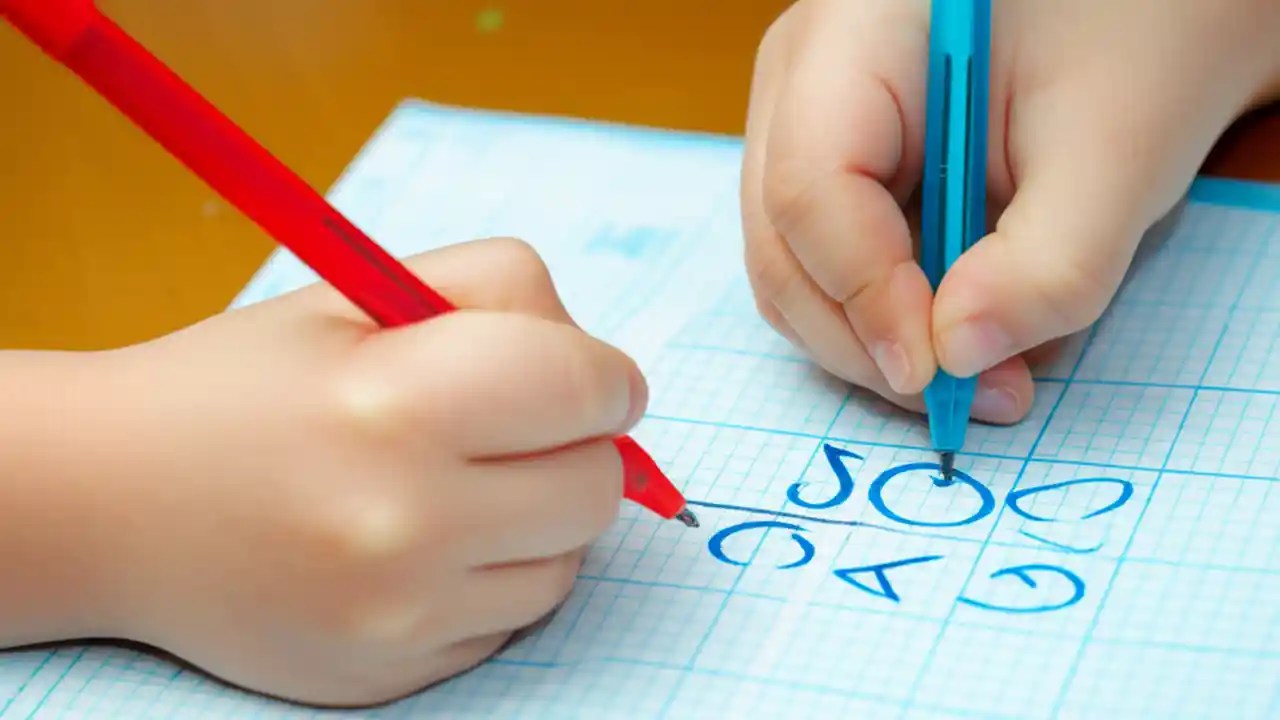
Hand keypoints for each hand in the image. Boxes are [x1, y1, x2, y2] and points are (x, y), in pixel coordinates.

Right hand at [94, 238, 643, 705]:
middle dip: (579, 445)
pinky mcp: (390, 673)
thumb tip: (609, 380)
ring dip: (539, 517)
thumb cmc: (247, 383)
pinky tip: (421, 542)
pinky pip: (512, 618)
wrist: (112, 502)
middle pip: (596, 485)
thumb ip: (506, 298)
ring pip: (567, 561)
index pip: (587, 388)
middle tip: (516, 427)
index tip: (587, 380)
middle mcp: (404, 520)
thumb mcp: (363, 294)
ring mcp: (399, 612)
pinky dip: (493, 575)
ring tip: (456, 483)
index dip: (605, 376)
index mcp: (396, 401)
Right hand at [742, 0, 1279, 419]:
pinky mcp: (836, 165)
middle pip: (785, 243)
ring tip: (984, 375)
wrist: (1148, 5)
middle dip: (869, 341)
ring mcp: (806, 123)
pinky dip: (890, 318)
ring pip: (797, 270)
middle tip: (973, 397)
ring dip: (879, 342)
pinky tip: (963, 329)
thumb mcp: (1121, 147)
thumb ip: (1050, 265)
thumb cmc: (1141, 34)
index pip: (811, 186)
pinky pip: (830, 265)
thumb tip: (956, 362)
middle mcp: (803, 79)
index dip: (864, 294)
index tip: (940, 373)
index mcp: (855, 34)